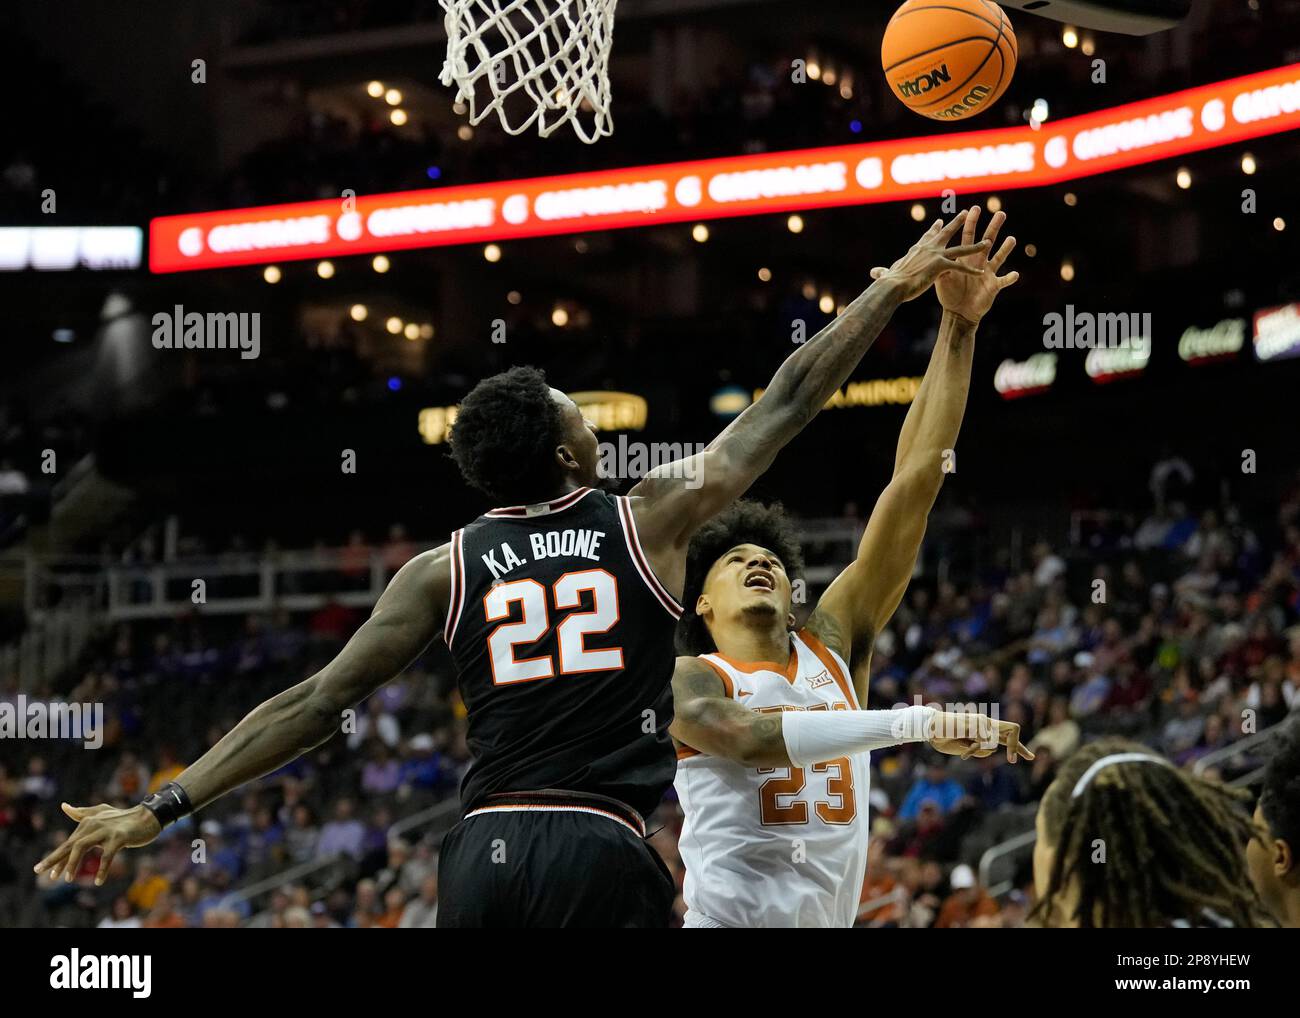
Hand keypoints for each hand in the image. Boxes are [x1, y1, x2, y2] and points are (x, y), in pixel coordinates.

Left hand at [34, 803, 162, 885]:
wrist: (149, 816)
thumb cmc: (125, 818)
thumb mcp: (102, 812)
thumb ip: (83, 812)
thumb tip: (64, 807)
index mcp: (88, 822)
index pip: (69, 842)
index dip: (56, 857)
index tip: (42, 870)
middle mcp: (94, 825)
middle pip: (70, 844)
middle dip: (55, 860)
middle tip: (46, 875)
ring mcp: (106, 830)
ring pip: (82, 847)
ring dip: (73, 864)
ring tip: (67, 879)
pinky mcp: (119, 837)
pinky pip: (107, 856)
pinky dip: (102, 869)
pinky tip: (98, 882)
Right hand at [869, 210, 990, 301]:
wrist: (893, 285)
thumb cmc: (889, 282)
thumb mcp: (887, 274)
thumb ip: (883, 272)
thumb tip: (873, 273)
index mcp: (917, 249)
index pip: (928, 236)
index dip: (934, 229)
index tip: (940, 222)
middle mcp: (928, 248)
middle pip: (946, 233)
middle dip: (957, 223)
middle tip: (966, 213)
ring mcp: (936, 255)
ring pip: (960, 249)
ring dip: (974, 246)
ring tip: (987, 242)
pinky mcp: (941, 266)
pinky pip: (960, 267)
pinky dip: (970, 270)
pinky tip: (980, 272)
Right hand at [928, 711, 1033, 763]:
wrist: (928, 727)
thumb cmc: (943, 737)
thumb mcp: (964, 749)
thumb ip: (979, 750)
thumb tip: (992, 751)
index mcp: (983, 728)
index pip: (1009, 735)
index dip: (1020, 747)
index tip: (1031, 757)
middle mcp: (985, 722)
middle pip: (1013, 729)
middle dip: (1018, 746)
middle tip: (1017, 760)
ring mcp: (981, 721)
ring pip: (994, 742)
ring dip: (979, 750)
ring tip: (964, 750)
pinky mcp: (976, 723)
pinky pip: (984, 742)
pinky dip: (974, 749)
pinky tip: (963, 748)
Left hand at [932, 205, 1018, 324]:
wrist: (958, 311)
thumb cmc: (950, 293)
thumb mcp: (942, 278)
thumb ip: (938, 265)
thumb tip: (932, 253)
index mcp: (966, 258)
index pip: (968, 237)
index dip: (970, 223)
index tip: (973, 208)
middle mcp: (979, 262)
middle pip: (987, 241)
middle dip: (993, 228)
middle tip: (1000, 213)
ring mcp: (988, 273)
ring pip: (999, 258)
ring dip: (1006, 249)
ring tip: (1011, 239)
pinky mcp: (994, 286)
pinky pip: (1004, 281)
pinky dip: (1010, 278)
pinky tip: (1015, 274)